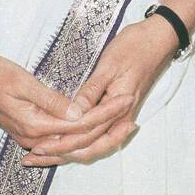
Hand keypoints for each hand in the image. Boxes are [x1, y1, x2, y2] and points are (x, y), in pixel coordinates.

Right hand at [0, 50, 130, 154]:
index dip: (106, 112)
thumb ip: (50, 100)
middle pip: (80, 137)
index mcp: (35, 125)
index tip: (126, 98)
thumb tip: (78, 114)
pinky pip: (62, 137)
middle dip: (109, 124)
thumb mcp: (22, 82)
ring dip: (99, 131)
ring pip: (73, 140)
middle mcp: (35, 137)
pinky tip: (95, 125)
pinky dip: (82, 132)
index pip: (80, 124)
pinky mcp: (32, 130)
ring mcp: (32, 136)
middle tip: (133, 109)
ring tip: (123, 120)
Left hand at [21, 17, 179, 166]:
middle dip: (62, 153)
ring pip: (95, 144)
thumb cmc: (134, 47)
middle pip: (90, 146)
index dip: (62, 143)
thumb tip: (74, 113)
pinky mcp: (119, 111)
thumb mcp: (110, 65)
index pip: (87, 134)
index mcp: (118, 108)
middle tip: (35, 155)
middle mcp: (121, 118)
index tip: (39, 146)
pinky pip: (100, 134)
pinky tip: (68, 142)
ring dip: (70, 151)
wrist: (159, 38)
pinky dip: (82, 142)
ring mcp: (121, 116)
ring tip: (45, 153)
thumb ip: (92, 90)